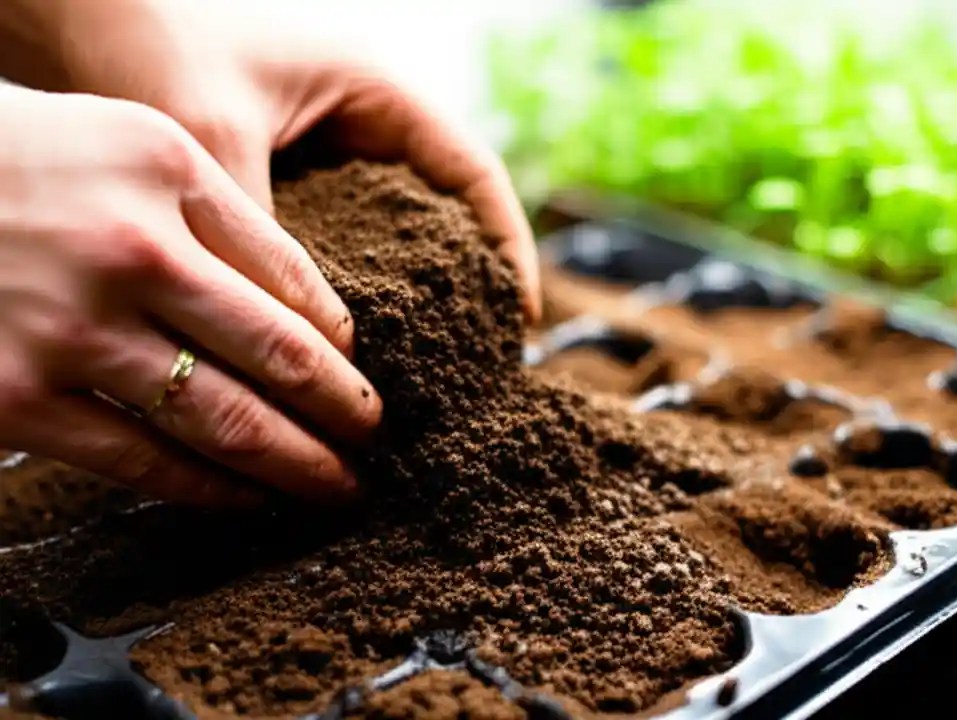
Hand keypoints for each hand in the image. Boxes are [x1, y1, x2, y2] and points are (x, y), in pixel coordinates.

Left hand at [0, 0, 540, 319]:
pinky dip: (353, 297)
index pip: (472, 173)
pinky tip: (347, 351)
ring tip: (423, 370)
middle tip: (477, 361)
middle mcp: (360, 126)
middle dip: (464, 286)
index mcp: (374, 93)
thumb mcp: (213, 141)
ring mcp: (325, 157)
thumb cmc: (145, 47)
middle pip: (444, 215)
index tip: (515, 316)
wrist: (70, 19)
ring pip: (394, 238)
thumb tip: (297, 341)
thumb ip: (261, 233)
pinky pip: (341, 249)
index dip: (506, 245)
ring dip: (410, 299)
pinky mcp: (288, 187)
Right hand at [0, 85, 380, 505]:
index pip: (292, 277)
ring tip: (335, 486)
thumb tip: (309, 313)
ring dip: (296, 463)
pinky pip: (141, 460)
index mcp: (167, 172)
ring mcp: (71, 328)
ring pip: (226, 420)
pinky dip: (208, 489)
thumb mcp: (127, 146)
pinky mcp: (17, 398)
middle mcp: (130, 248)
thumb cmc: (21, 166)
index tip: (358, 372)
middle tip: (374, 443)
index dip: (341, 340)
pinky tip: (245, 499)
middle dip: (344, 412)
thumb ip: (216, 216)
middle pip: (281, 356)